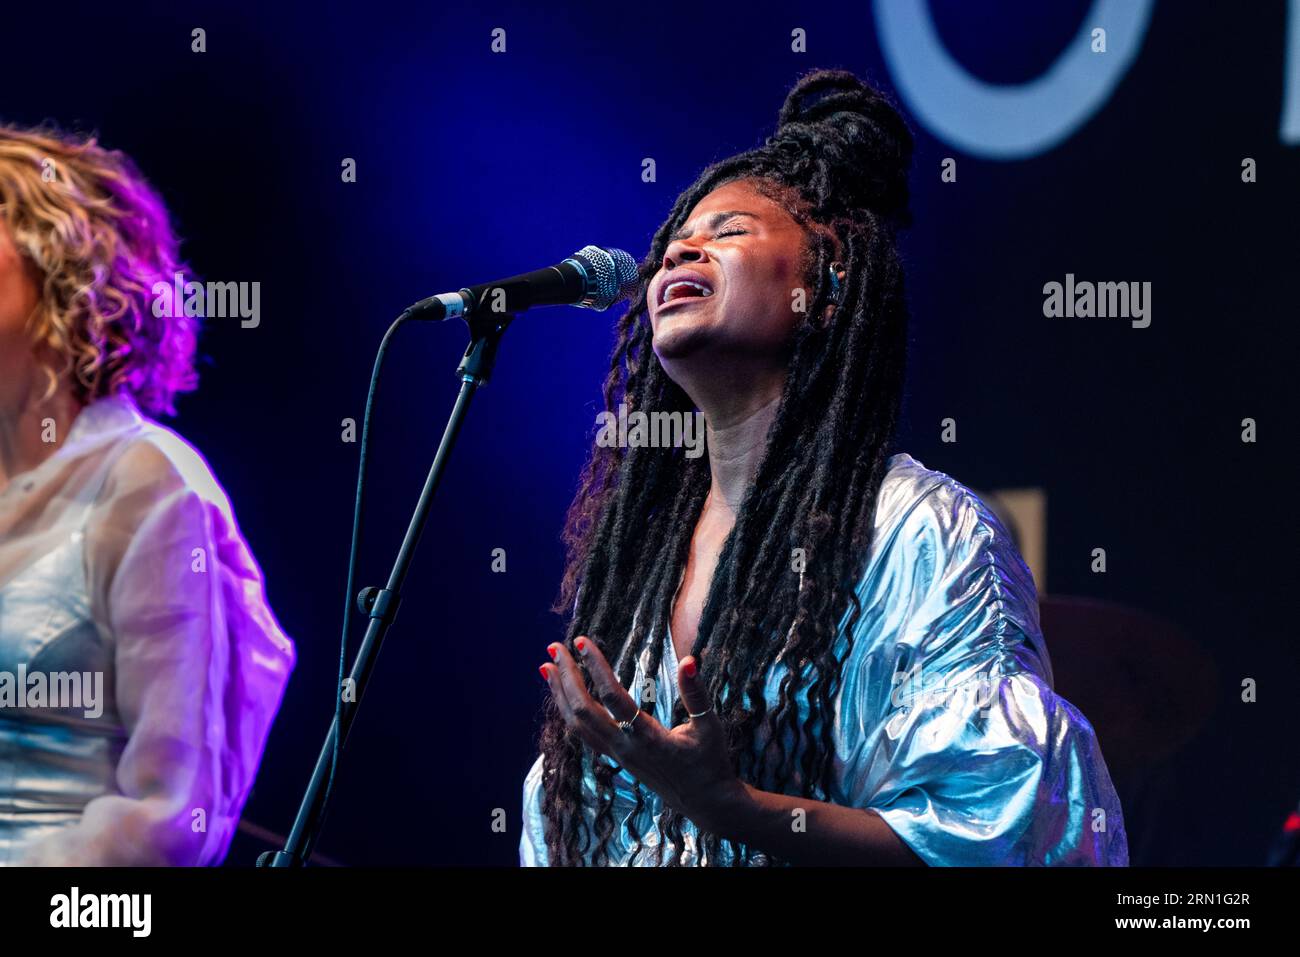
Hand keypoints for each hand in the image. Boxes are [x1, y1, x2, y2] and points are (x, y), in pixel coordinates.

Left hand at [540, 636, 744, 834]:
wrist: (704, 802)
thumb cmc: (710, 762)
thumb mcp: (710, 726)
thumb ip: (697, 694)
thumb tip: (689, 659)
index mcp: (647, 738)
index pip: (613, 698)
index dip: (596, 668)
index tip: (582, 641)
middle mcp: (625, 748)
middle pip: (583, 711)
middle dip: (566, 677)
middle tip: (554, 647)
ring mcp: (617, 755)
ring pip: (577, 725)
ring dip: (560, 694)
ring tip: (547, 667)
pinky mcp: (616, 759)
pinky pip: (583, 734)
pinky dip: (568, 712)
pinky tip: (564, 696)